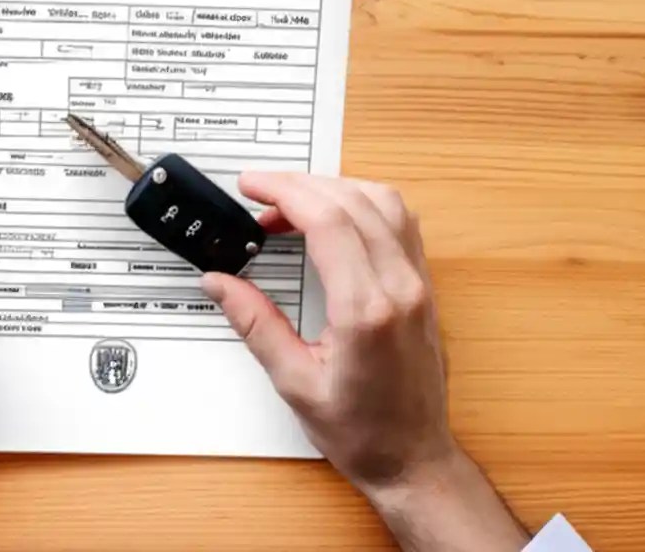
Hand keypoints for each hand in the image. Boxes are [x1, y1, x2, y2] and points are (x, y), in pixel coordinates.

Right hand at [201, 173, 529, 548]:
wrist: (413, 460)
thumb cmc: (362, 433)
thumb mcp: (294, 382)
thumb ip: (255, 324)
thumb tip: (220, 283)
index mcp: (366, 311)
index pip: (329, 221)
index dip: (286, 192)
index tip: (253, 186)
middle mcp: (401, 288)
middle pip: (353, 202)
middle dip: (301, 185)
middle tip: (261, 195)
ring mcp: (419, 285)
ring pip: (384, 202)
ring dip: (335, 190)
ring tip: (292, 205)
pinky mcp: (424, 287)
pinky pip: (400, 223)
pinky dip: (362, 205)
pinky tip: (332, 219)